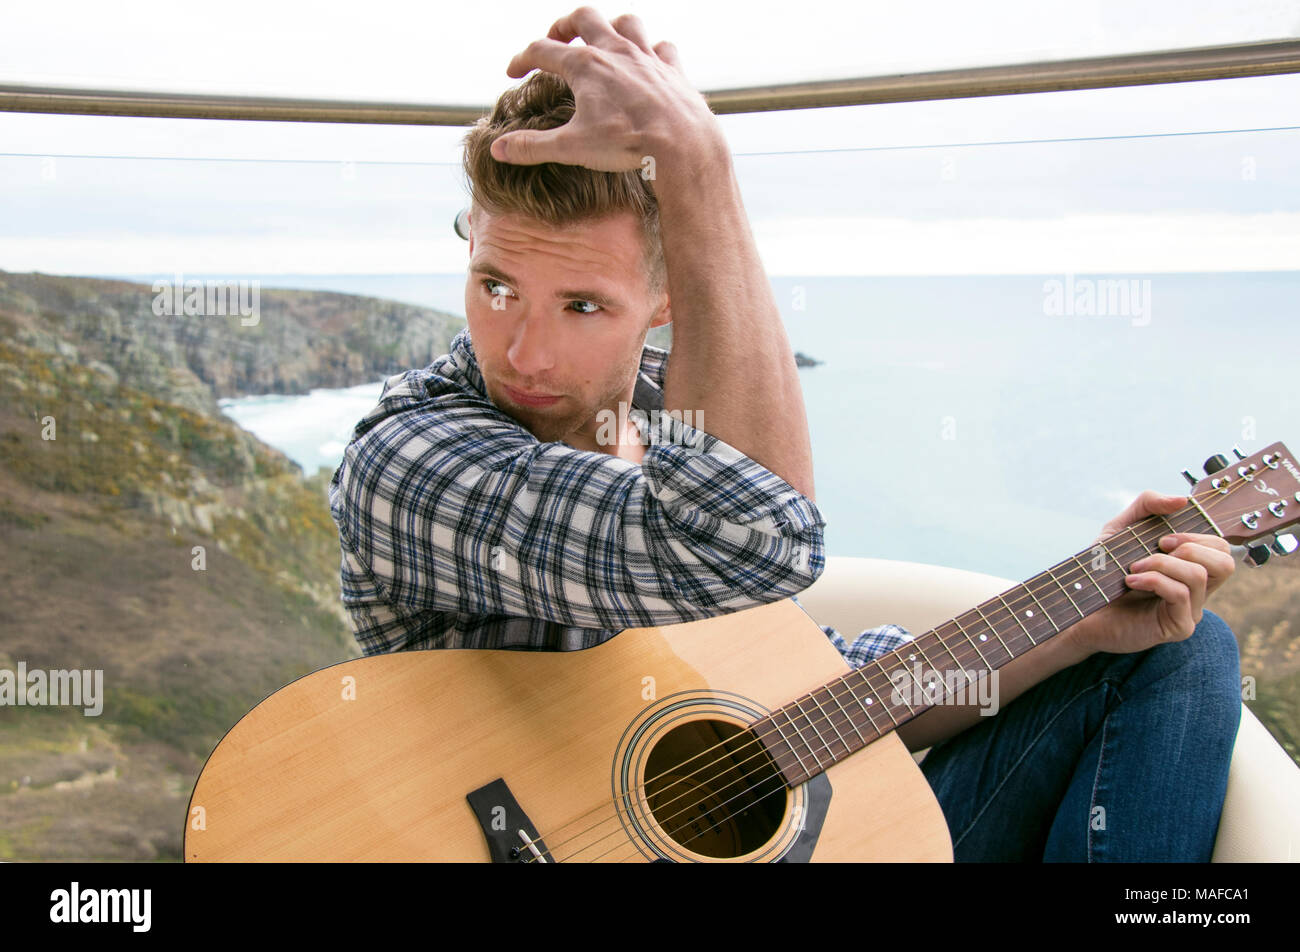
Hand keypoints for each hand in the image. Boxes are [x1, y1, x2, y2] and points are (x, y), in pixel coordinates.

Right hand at [492, 7, 719, 171]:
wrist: (682, 144)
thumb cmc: (626, 144)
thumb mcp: (571, 148)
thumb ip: (532, 146)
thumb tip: (498, 149)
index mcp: (585, 65)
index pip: (542, 50)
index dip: (522, 59)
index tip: (513, 72)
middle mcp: (615, 51)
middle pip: (584, 19)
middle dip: (566, 25)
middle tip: (558, 39)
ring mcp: (646, 57)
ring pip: (626, 23)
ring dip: (611, 27)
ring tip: (603, 41)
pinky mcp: (672, 70)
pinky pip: (662, 47)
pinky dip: (652, 50)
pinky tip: (648, 62)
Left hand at [1066, 490, 1235, 655]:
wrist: (1080, 606)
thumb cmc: (1103, 570)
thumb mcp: (1121, 528)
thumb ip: (1148, 505)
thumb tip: (1182, 500)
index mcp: (1191, 569)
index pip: (1221, 548)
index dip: (1197, 536)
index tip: (1162, 538)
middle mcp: (1197, 591)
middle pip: (1225, 562)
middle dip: (1189, 547)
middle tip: (1156, 549)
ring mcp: (1190, 611)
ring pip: (1199, 576)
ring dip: (1161, 563)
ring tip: (1133, 568)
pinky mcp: (1177, 627)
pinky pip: (1180, 594)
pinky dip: (1153, 580)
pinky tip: (1130, 581)